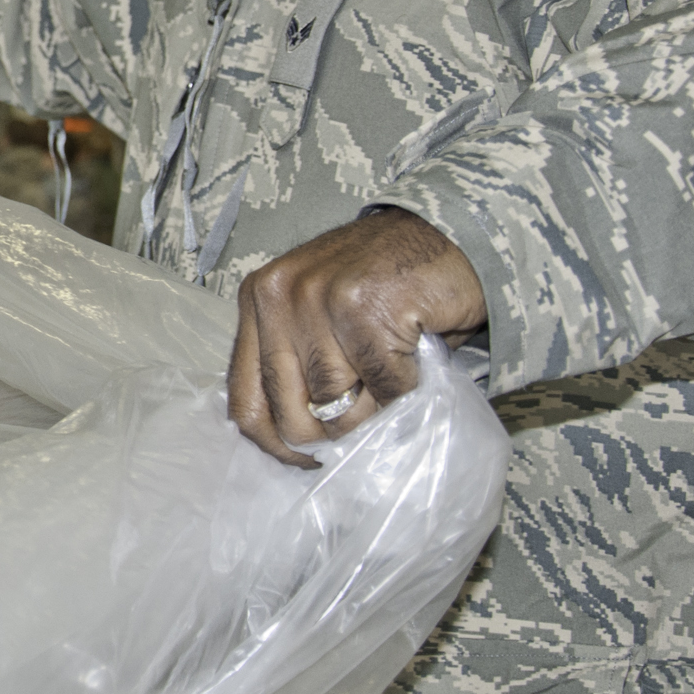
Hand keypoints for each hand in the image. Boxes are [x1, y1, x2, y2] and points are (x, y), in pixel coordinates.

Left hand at [227, 209, 486, 466]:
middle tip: (363, 424)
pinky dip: (406, 388)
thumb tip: (291, 442)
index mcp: (258, 300)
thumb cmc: (386, 283)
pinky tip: (414, 355)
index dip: (273, 443)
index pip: (244, 397)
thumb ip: (296, 365)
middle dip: (332, 433)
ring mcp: (318, 300)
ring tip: (392, 370)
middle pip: (291, 412)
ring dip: (374, 406)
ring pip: (338, 404)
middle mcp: (278, 296)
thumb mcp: (320, 315)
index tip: (302, 461)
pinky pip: (384, 388)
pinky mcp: (364, 309)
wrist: (449, 232)